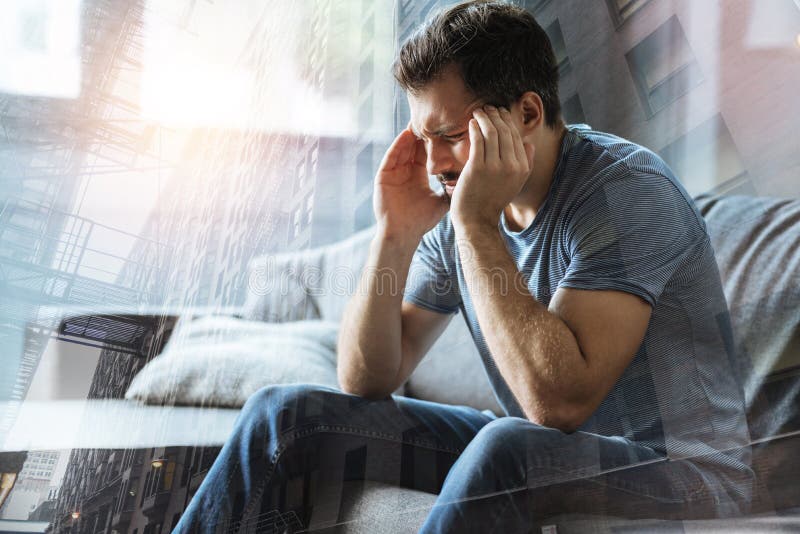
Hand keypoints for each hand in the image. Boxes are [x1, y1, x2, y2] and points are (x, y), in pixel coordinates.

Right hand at [373, 127, 448, 242]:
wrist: (403, 234)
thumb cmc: (421, 221)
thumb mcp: (441, 202)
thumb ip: (452, 189)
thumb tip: (471, 179)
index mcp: (418, 176)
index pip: (426, 154)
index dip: (435, 142)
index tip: (447, 130)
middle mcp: (405, 172)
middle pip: (414, 148)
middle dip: (423, 134)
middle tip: (433, 118)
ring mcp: (394, 173)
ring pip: (403, 148)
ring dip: (411, 135)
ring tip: (420, 120)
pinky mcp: (383, 176)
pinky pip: (391, 156)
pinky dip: (398, 145)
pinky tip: (406, 134)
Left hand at [450, 106, 534, 228]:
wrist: (477, 220)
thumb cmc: (492, 200)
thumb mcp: (515, 183)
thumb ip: (525, 162)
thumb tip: (529, 142)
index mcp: (522, 168)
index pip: (516, 137)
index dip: (508, 121)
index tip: (499, 112)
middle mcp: (511, 166)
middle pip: (505, 132)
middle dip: (496, 116)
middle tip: (488, 108)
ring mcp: (494, 167)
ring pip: (492, 133)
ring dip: (485, 118)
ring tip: (478, 111)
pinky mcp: (477, 168)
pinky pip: (478, 141)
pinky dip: (475, 128)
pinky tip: (472, 122)